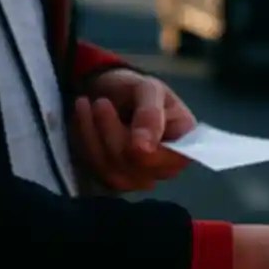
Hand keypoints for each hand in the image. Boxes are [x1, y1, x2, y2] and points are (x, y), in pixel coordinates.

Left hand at [74, 69, 196, 191]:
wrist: (112, 92)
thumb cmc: (137, 89)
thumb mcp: (148, 89)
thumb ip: (150, 115)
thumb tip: (144, 148)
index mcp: (186, 143)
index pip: (169, 160)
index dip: (144, 149)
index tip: (120, 121)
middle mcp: (168, 167)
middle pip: (138, 167)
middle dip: (112, 133)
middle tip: (100, 102)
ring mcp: (142, 177)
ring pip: (115, 172)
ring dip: (93, 137)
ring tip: (86, 105)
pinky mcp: (117, 179)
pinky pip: (98, 171)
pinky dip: (86, 143)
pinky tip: (83, 119)